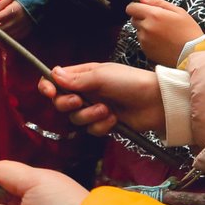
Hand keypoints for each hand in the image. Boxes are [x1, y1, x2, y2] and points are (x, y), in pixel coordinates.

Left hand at [0, 0, 32, 35]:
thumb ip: (3, 2)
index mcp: (14, 10)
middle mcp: (18, 20)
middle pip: (2, 28)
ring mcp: (23, 26)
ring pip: (8, 34)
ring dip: (0, 32)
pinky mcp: (28, 29)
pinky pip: (16, 36)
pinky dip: (9, 35)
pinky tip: (5, 32)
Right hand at [39, 61, 161, 135]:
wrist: (156, 102)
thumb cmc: (130, 82)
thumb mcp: (101, 76)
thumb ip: (75, 79)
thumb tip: (52, 74)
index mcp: (83, 75)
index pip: (55, 80)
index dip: (48, 86)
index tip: (49, 92)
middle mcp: (86, 91)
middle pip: (61, 102)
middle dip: (68, 104)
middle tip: (79, 102)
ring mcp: (94, 108)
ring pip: (76, 118)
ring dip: (90, 116)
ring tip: (107, 110)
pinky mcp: (104, 123)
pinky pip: (92, 130)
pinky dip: (102, 126)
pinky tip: (114, 119)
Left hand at [126, 0, 202, 68]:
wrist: (193, 53)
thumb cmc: (188, 31)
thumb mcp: (178, 11)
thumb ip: (157, 2)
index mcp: (153, 15)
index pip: (131, 8)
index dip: (137, 7)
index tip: (144, 9)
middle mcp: (146, 28)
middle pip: (133, 19)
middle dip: (142, 18)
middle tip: (158, 22)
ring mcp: (144, 40)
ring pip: (138, 31)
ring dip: (146, 30)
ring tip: (163, 34)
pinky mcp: (145, 51)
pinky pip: (142, 42)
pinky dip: (149, 41)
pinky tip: (162, 42)